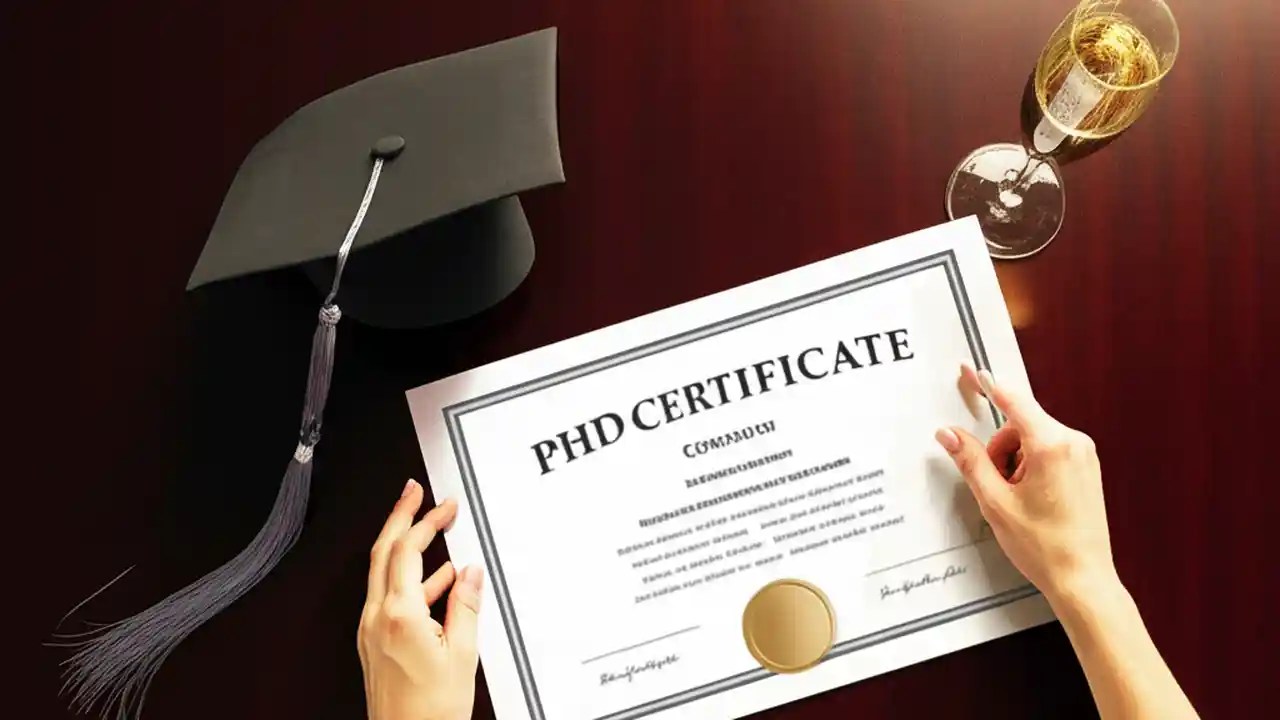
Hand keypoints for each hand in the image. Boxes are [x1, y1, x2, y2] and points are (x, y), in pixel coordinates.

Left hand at [358, 480, 483, 719]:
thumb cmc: (432, 713)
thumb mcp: (462, 654)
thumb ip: (465, 606)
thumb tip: (470, 573)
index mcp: (398, 615)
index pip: (407, 551)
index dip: (425, 520)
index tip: (443, 505)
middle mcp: (377, 618)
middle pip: (383, 552)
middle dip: (399, 516)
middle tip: (413, 492)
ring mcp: (371, 631)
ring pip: (382, 573)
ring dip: (403, 546)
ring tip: (429, 529)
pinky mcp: (375, 644)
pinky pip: (388, 597)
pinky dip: (409, 579)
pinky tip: (435, 581)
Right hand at [934, 365, 1115, 602]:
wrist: (1083, 579)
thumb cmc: (1043, 546)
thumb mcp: (995, 502)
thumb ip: (970, 461)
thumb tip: (948, 434)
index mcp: (1052, 446)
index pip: (1013, 401)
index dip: (987, 385)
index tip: (968, 370)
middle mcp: (1073, 442)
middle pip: (1020, 425)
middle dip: (1000, 450)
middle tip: (996, 486)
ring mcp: (1084, 455)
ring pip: (1033, 439)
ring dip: (1015, 462)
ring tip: (1016, 499)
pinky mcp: (1087, 468)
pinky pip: (1049, 451)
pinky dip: (1031, 467)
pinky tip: (1029, 498)